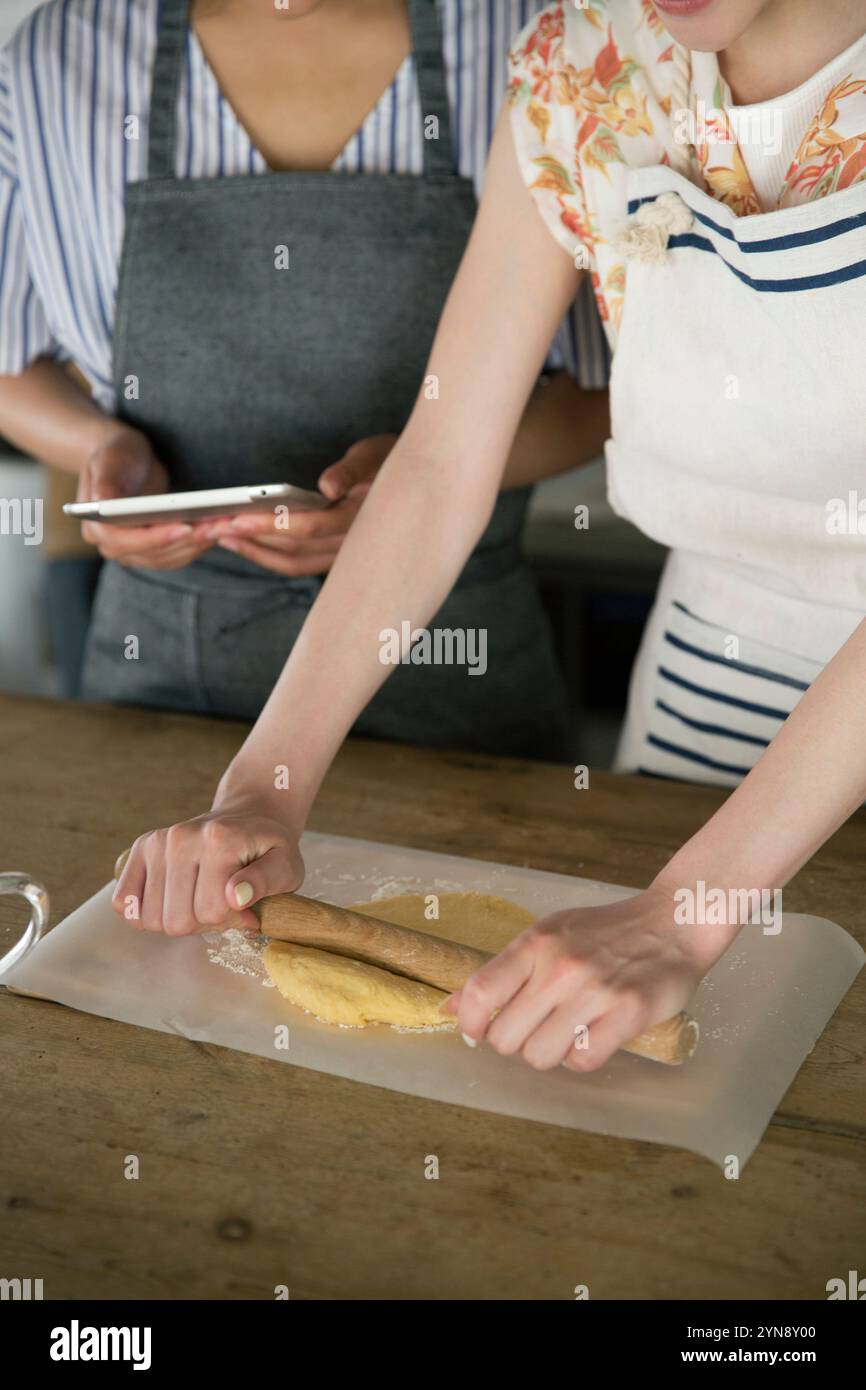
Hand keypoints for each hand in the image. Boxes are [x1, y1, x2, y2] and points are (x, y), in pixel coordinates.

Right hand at [79, 428, 216, 569]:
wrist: (127, 461)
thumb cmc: (117, 455)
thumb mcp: (110, 460)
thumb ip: (106, 481)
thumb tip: (102, 501)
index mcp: (96, 528)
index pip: (127, 541)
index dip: (157, 538)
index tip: (185, 528)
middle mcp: (113, 547)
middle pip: (154, 553)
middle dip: (188, 540)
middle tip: (217, 526)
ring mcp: (134, 552)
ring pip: (171, 557)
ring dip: (199, 544)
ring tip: (225, 526)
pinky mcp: (154, 550)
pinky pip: (179, 553)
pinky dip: (200, 543)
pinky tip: (220, 529)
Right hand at [112, 799, 304, 935]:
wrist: (250, 814)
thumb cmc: (268, 848)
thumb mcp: (286, 866)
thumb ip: (266, 881)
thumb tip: (236, 897)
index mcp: (219, 840)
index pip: (211, 912)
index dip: (231, 920)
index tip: (246, 907)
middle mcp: (181, 837)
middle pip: (177, 921)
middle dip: (203, 923)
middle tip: (222, 903)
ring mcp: (157, 841)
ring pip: (151, 919)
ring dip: (178, 918)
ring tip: (200, 897)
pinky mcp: (141, 848)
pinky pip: (124, 903)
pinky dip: (144, 912)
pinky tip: (172, 898)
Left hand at [210, 434, 396, 575]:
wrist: (419, 485)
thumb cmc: (391, 460)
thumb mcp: (376, 454)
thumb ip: (351, 469)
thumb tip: (328, 486)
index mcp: (362, 518)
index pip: (310, 527)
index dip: (271, 524)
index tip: (235, 517)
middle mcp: (353, 546)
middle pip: (293, 551)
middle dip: (250, 539)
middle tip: (210, 527)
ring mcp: (344, 557)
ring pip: (293, 563)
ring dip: (254, 551)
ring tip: (218, 535)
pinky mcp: (335, 558)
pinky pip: (298, 564)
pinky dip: (268, 556)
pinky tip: (242, 542)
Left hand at [443, 887, 715, 1071]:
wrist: (672, 922)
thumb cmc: (604, 932)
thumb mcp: (549, 935)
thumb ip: (504, 970)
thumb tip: (451, 1007)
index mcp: (536, 943)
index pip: (480, 992)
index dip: (470, 1022)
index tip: (478, 1030)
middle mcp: (561, 966)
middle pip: (505, 1037)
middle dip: (514, 1041)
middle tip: (534, 1028)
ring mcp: (595, 990)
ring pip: (540, 1055)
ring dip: (549, 1053)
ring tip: (565, 1032)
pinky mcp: (628, 1012)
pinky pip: (583, 1060)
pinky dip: (581, 1057)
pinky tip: (591, 1037)